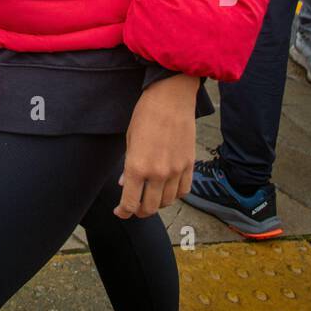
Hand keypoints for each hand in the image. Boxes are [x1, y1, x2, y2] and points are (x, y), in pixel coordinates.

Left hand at [114, 75, 198, 218]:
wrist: (171, 99)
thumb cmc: (145, 115)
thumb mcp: (129, 140)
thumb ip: (128, 167)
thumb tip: (125, 185)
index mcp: (137, 167)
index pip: (130, 203)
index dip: (124, 212)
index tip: (120, 212)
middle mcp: (158, 173)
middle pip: (149, 208)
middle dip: (139, 211)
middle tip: (134, 207)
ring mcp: (176, 171)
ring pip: (167, 202)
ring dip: (157, 205)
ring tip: (150, 198)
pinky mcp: (189, 165)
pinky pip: (183, 191)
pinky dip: (174, 195)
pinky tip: (167, 191)